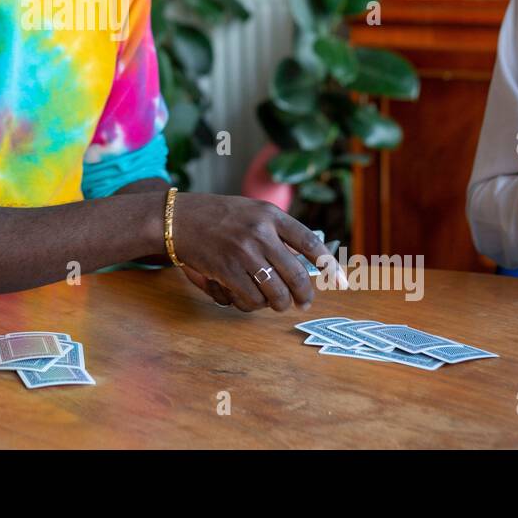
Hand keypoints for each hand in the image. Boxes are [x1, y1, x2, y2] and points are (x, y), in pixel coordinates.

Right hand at [170, 192, 344, 313]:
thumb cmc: (216, 216)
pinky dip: (253, 305)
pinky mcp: (226, 270)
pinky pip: (251, 299)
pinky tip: (249, 299)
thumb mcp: (250, 212)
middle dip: (304, 295)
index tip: (340, 280)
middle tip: (304, 302)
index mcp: (270, 214)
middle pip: (296, 274)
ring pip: (276, 292)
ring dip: (279, 304)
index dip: (328, 264)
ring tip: (276, 303)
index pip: (310, 241)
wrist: (177, 218)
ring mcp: (243, 252)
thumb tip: (304, 261)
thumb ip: (275, 231)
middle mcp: (260, 232)